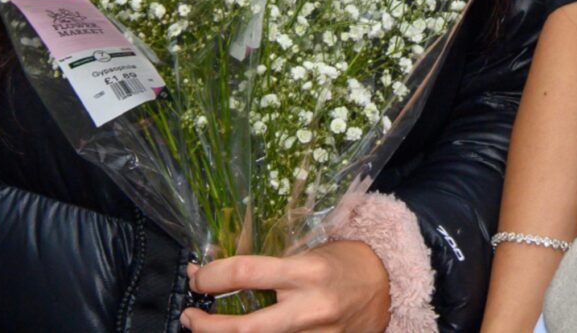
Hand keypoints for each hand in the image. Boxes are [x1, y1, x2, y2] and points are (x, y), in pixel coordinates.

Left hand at [183, 242, 390, 332]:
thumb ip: (271, 265)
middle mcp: (309, 308)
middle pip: (244, 329)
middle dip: (206, 327)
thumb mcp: (311, 251)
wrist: (386, 288)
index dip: (211, 276)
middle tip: (189, 317)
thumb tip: (222, 270)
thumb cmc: (346, 262)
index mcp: (307, 271)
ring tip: (207, 329)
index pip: (246, 273)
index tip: (196, 277)